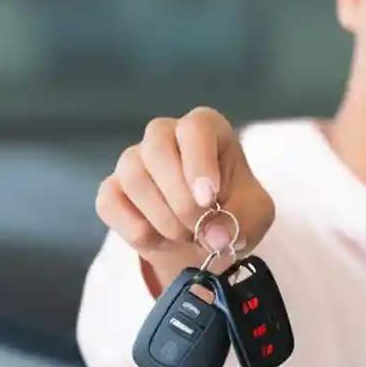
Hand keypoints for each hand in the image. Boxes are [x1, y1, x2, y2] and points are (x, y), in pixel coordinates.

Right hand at [95, 106, 274, 288]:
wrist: (203, 237)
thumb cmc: (233, 211)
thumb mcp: (254, 217)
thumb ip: (240, 222)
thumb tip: (213, 237)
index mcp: (204, 128)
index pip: (195, 128)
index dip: (199, 163)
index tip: (208, 198)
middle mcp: (164, 135)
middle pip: (157, 150)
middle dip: (180, 199)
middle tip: (199, 229)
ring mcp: (133, 160)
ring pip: (134, 179)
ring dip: (163, 219)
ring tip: (185, 235)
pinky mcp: (112, 189)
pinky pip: (111, 203)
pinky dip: (135, 228)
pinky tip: (157, 238)